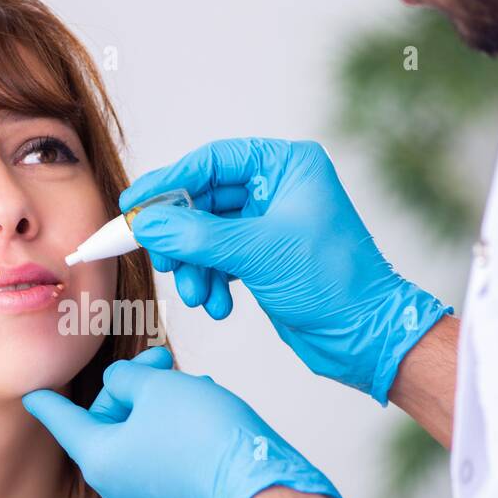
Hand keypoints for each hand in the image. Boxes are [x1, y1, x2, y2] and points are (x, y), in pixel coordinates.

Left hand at [21, 346, 351, 497]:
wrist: (260, 488)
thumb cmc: (207, 436)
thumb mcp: (158, 386)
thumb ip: (127, 378)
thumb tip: (123, 386)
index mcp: (99, 459)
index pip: (64, 422)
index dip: (48, 402)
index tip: (31, 395)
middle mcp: (116, 488)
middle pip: (108, 424)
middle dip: (134, 387)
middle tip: (163, 359)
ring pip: (140, 438)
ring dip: (160, 406)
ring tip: (194, 387)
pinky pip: (163, 459)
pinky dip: (176, 432)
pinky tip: (205, 413)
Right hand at [121, 138, 452, 404]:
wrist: (364, 335)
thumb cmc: (333, 283)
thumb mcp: (257, 253)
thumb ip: (197, 236)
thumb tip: (146, 223)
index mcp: (287, 166)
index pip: (212, 162)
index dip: (168, 182)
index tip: (133, 205)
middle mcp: (278, 188)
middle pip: (203, 200)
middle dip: (181, 237)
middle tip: (162, 261)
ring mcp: (269, 224)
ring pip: (206, 234)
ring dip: (194, 266)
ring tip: (196, 294)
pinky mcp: (263, 257)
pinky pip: (218, 259)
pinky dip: (211, 282)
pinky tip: (218, 305)